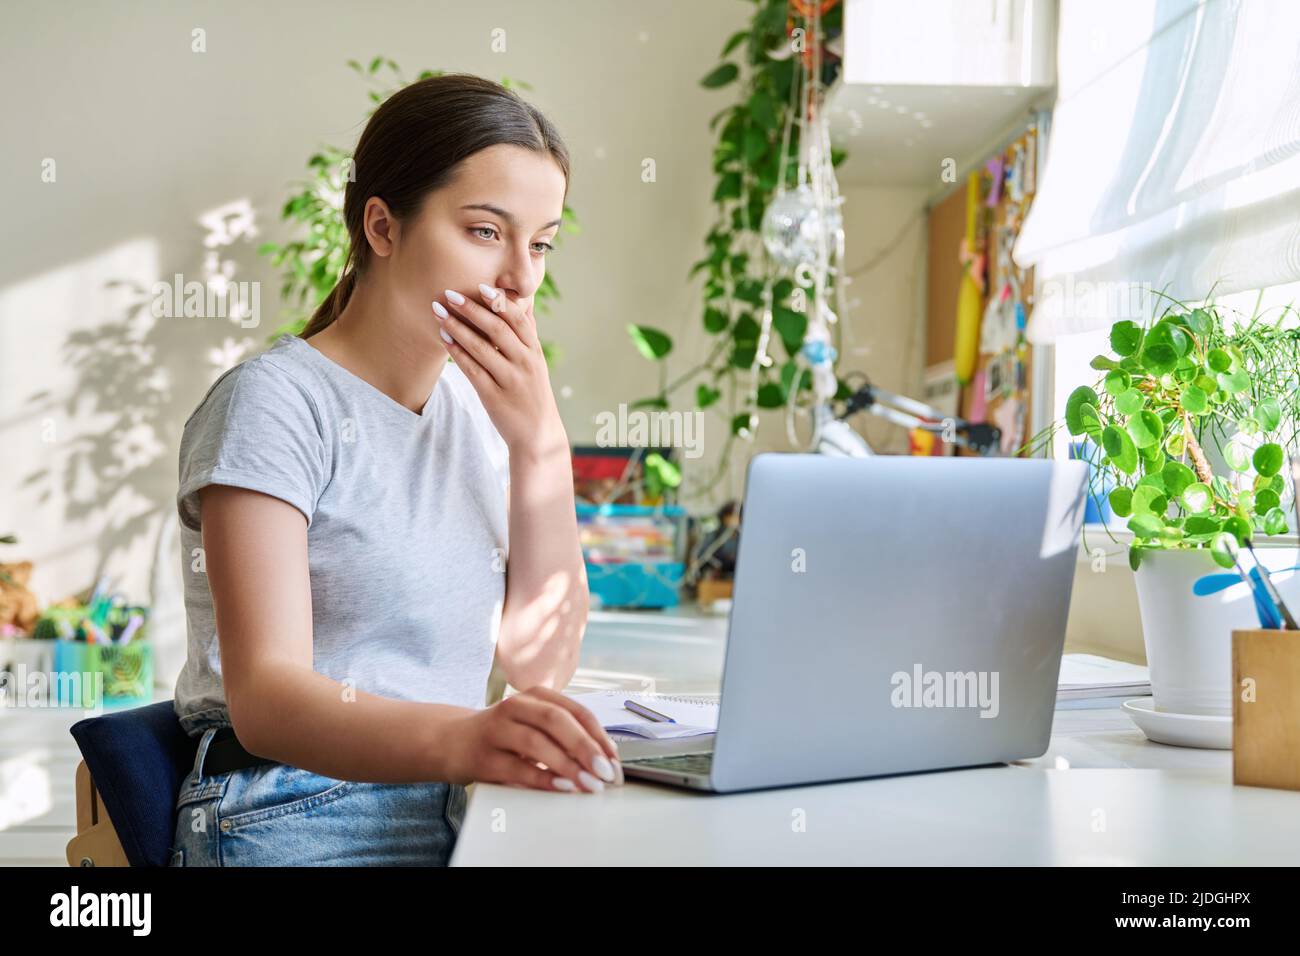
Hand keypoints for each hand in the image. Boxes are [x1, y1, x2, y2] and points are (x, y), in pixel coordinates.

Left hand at [434, 285, 563, 454]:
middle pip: (497, 329)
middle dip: (471, 309)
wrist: (537, 434)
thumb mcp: (537, 363)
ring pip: (481, 348)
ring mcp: (509, 381)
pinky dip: (457, 352)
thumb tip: (525, 301)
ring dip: (457, 327)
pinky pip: (472, 370)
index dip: (498, 301)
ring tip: (438, 312)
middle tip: (449, 293)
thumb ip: (528, 333)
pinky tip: (443, 338)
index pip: (518, 319)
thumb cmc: (532, 393)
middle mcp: (524, 364)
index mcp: (534, 352)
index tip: (480, 285)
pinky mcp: (494, 397)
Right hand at [443, 686, 623, 792]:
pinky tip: (561, 786)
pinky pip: (517, 768)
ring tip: (589, 783)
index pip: (575, 710)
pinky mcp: (483, 757)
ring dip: (567, 765)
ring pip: (536, 742)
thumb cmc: (505, 736)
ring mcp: (496, 730)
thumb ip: (564, 736)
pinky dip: (542, 778)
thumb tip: (605, 761)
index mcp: (535, 696)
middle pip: (556, 720)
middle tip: (606, 772)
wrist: (452, 742)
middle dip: (585, 747)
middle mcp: (515, 706)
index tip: (615, 759)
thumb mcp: (535, 726)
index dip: (598, 735)